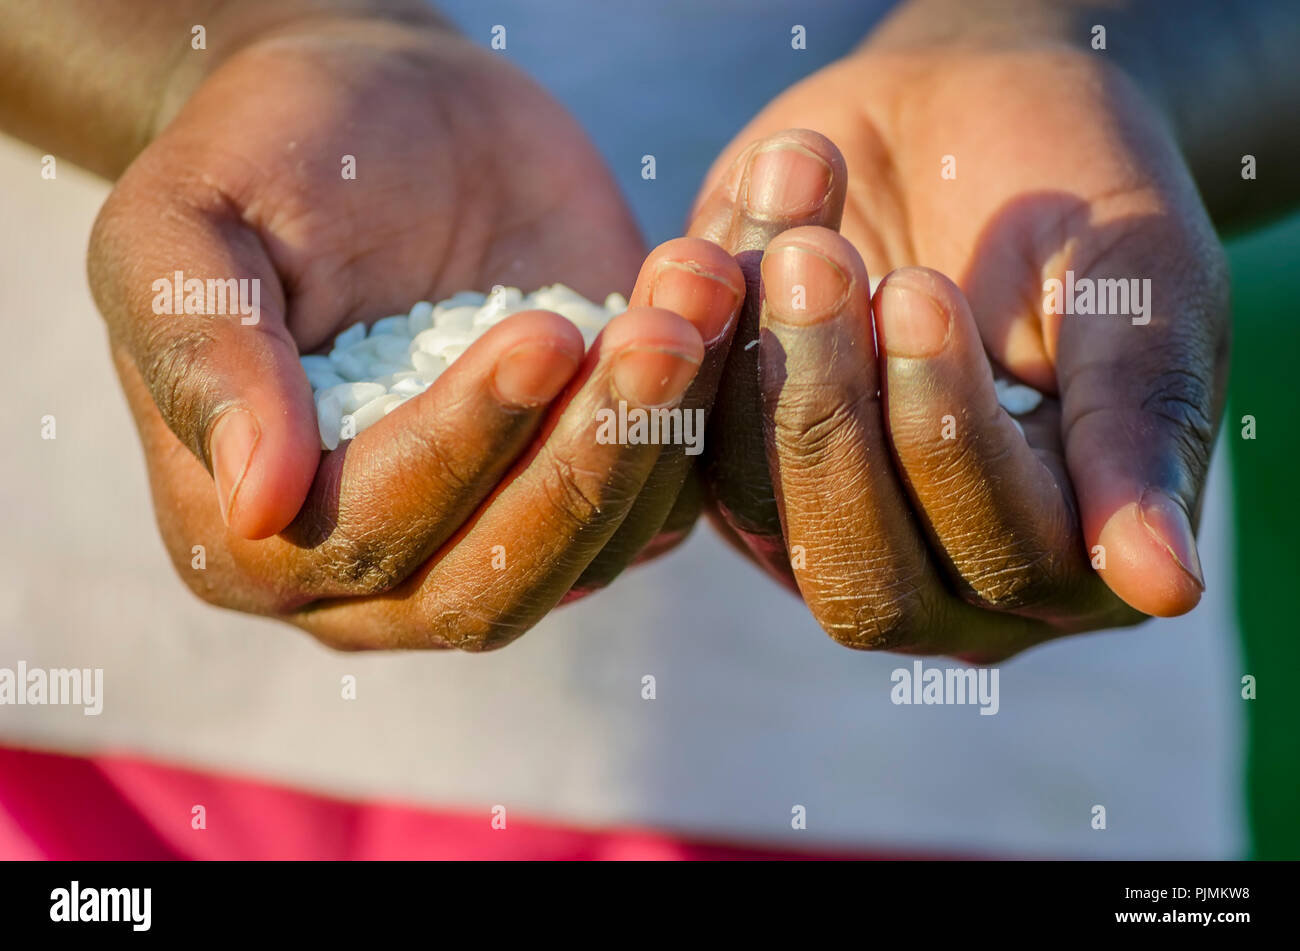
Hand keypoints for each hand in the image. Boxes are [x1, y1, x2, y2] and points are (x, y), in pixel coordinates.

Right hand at [90, 16, 742, 648]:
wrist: (377, 114)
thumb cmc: (261, 161)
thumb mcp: (186, 229)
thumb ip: (208, 357)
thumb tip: (257, 504)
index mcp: (249, 537)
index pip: (368, 532)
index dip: (458, 444)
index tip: (540, 335)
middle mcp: (375, 574)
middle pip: (495, 580)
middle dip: (583, 464)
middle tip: (654, 338)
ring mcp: (491, 536)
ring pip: (591, 554)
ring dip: (657, 438)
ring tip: (693, 301)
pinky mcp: (583, 486)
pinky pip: (657, 504)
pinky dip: (698, 425)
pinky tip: (714, 310)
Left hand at [689, 42, 1227, 658]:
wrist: (970, 120)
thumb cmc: (1079, 199)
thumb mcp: (1136, 293)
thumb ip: (1140, 430)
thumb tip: (1164, 589)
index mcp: (1072, 559)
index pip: (1002, 553)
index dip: (948, 435)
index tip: (917, 290)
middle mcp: (946, 582)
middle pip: (863, 581)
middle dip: (832, 417)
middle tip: (824, 264)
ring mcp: (827, 532)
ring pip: (760, 515)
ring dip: (764, 369)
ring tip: (798, 236)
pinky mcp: (739, 468)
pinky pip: (690, 444)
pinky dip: (704, 340)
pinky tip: (731, 237)